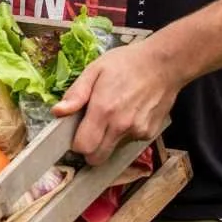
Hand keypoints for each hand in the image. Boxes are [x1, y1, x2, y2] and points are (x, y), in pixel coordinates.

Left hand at [51, 38, 185, 165]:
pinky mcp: (150, 133)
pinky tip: (129, 114)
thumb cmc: (127, 63)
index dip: (76, 144)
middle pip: (97, 158)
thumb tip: (57, 112)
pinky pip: (130, 141)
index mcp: (103, 110)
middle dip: (90, 150)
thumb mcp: (95, 70)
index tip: (76, 134)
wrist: (164, 64)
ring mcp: (137, 131)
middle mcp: (121, 125)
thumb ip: (76, 93)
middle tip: (90, 133)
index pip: (83, 147)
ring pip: (114, 150)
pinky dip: (125, 134)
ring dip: (108, 141)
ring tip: (113, 116)